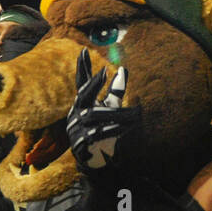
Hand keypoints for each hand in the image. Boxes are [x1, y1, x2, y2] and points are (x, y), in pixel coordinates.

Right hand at [66, 48, 139, 175]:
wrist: (96, 160)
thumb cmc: (102, 130)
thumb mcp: (109, 109)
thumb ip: (115, 92)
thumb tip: (124, 69)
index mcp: (81, 104)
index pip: (80, 83)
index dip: (82, 68)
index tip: (83, 51)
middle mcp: (76, 114)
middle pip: (82, 95)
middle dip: (92, 83)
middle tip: (104, 72)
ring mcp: (76, 129)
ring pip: (93, 115)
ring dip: (115, 113)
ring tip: (135, 115)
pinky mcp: (80, 144)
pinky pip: (96, 135)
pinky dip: (112, 130)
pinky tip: (126, 129)